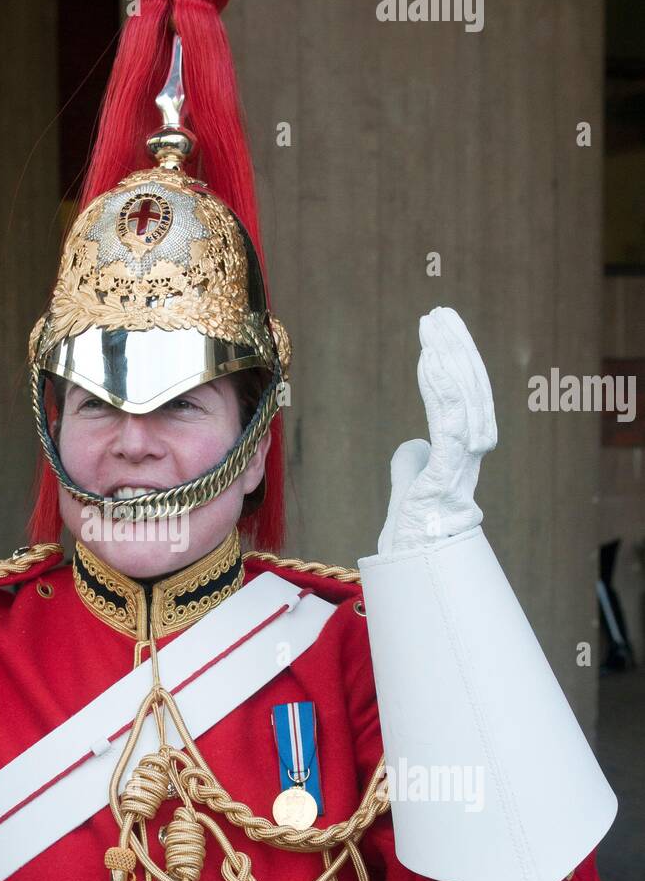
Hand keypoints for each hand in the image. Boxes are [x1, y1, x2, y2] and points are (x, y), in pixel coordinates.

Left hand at [376, 306, 496, 554]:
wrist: (411, 567)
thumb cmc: (410, 537)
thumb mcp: (408, 490)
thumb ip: (413, 465)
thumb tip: (413, 446)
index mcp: (463, 455)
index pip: (467, 398)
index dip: (459, 364)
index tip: (443, 333)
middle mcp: (470, 454)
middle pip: (471, 389)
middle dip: (457, 348)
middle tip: (440, 313)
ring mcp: (462, 463)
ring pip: (464, 398)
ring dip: (448, 356)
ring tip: (433, 324)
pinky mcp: (448, 472)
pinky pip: (449, 420)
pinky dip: (442, 386)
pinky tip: (431, 359)